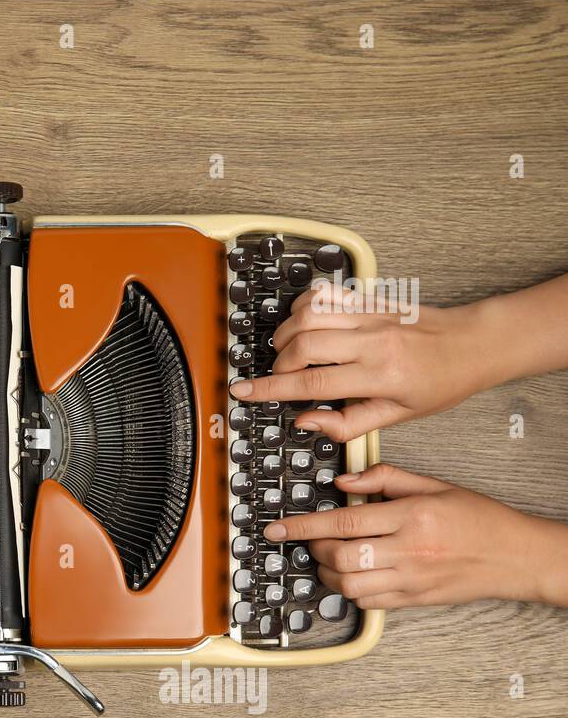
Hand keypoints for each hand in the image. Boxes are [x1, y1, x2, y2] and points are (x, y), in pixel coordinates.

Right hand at [228, 285, 502, 442]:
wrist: (473, 344)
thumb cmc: (441, 383)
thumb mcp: (399, 416)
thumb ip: (348, 423)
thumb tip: (306, 421)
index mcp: (381, 376)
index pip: (313, 383)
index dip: (271, 389)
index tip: (244, 391)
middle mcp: (374, 340)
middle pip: (304, 344)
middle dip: (279, 363)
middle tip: (279, 378)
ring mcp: (372, 315)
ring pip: (309, 314)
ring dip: (287, 334)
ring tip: (288, 351)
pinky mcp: (371, 299)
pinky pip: (325, 294)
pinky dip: (303, 307)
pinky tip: (303, 323)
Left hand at [263, 464, 567, 608]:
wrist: (515, 556)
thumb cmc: (476, 518)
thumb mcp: (433, 485)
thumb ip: (385, 478)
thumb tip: (342, 482)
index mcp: (412, 517)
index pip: (343, 523)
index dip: (302, 525)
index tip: (276, 527)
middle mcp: (410, 551)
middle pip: (340, 557)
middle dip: (311, 549)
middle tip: (305, 539)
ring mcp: (412, 580)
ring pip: (349, 585)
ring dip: (326, 573)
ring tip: (325, 558)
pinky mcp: (414, 600)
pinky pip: (368, 602)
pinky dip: (349, 591)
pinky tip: (351, 575)